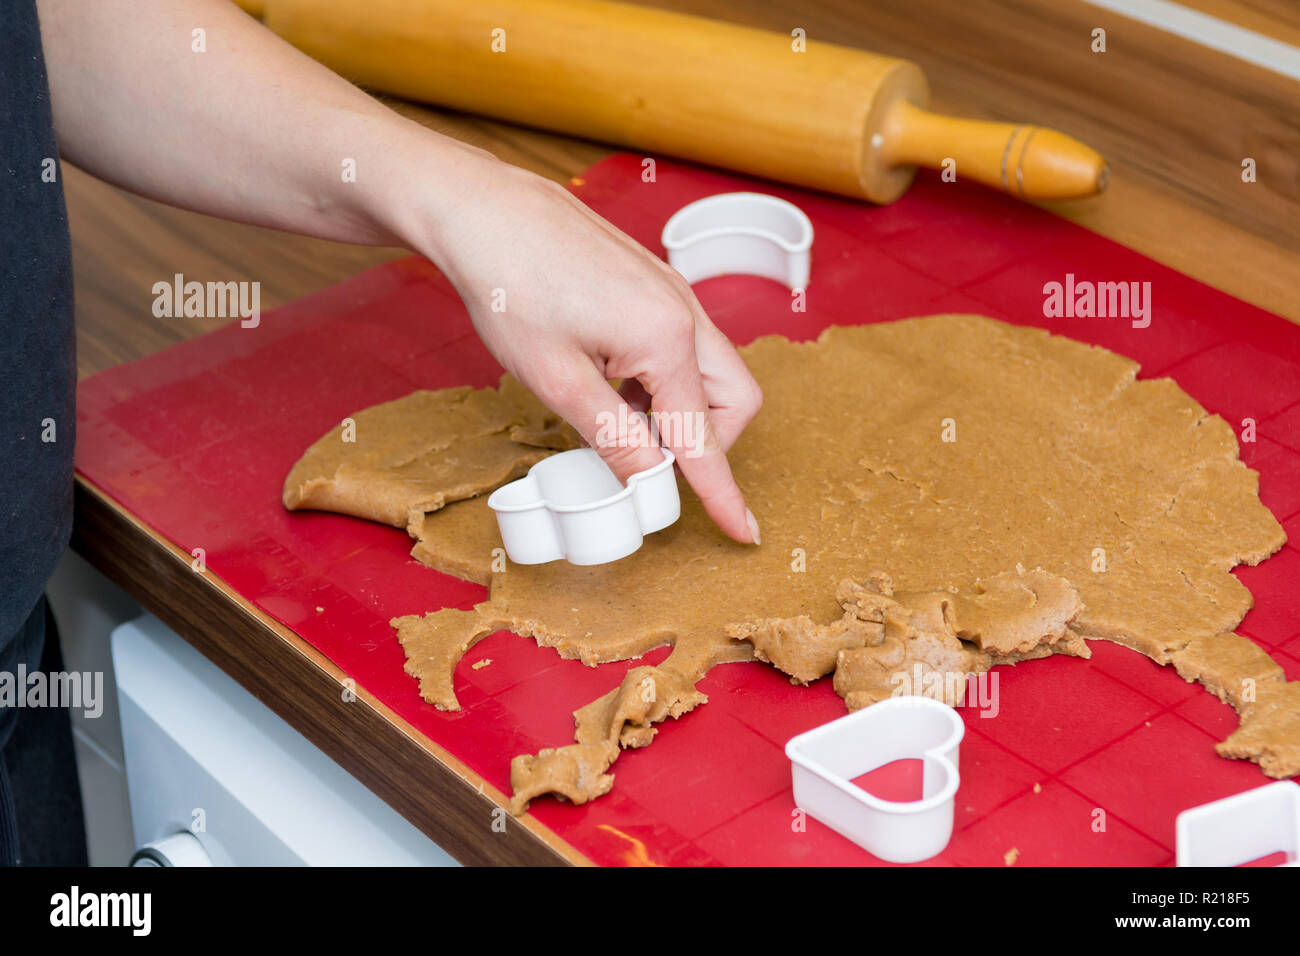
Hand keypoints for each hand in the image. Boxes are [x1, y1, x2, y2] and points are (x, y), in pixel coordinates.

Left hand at [410, 150, 761, 543]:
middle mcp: (685, 311)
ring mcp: (674, 292)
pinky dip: (663, 380)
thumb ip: (613, 436)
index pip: (705, 436)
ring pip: (712, 372)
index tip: (744, 532)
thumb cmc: (510, 286)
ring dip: (681, 410)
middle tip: (651, 463)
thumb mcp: (556, 380)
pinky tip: (611, 382)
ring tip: (614, 419)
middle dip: (709, 442)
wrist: (485, 210)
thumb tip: (651, 482)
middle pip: (734, 401)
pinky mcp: (656, 284)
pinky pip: (685, 346)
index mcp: (666, 338)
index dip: (722, 491)